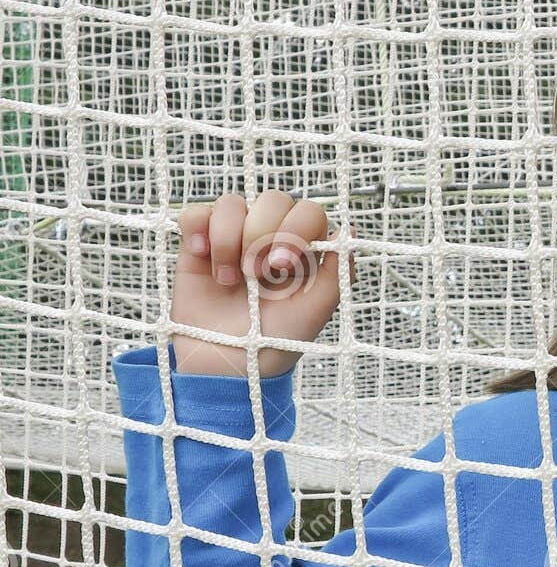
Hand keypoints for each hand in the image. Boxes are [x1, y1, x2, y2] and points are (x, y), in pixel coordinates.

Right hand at [167, 191, 349, 377]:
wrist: (223, 365)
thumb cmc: (274, 342)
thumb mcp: (313, 313)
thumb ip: (337, 275)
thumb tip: (349, 231)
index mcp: (304, 250)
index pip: (308, 213)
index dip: (295, 229)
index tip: (281, 265)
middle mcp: (271, 236)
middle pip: (273, 200)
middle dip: (262, 234)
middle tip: (254, 275)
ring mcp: (235, 237)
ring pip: (233, 204)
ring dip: (229, 238)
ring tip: (228, 280)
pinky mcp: (199, 243)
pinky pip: (197, 213)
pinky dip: (198, 228)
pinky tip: (202, 256)